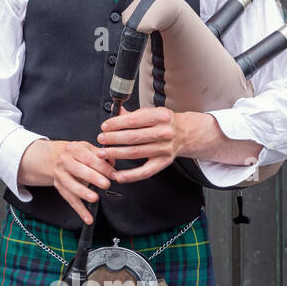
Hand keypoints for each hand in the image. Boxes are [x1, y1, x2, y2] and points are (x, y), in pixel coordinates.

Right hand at [49, 140, 118, 224]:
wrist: (56, 157)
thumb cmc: (78, 154)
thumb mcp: (88, 148)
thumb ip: (101, 155)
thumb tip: (112, 163)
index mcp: (73, 149)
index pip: (89, 157)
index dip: (102, 166)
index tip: (113, 174)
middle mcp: (64, 161)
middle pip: (78, 170)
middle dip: (93, 178)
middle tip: (106, 184)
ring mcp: (60, 175)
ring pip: (71, 185)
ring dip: (83, 193)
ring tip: (95, 199)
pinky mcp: (59, 187)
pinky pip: (70, 200)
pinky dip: (80, 211)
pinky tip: (88, 218)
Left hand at [96, 106, 214, 180]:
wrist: (185, 133)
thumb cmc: (164, 123)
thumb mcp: (151, 113)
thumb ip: (132, 114)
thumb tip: (115, 110)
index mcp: (160, 116)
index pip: (134, 121)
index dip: (116, 124)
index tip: (104, 127)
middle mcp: (164, 132)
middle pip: (134, 137)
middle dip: (114, 139)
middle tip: (101, 140)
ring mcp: (165, 149)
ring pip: (136, 153)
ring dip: (117, 154)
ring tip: (104, 153)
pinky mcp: (164, 162)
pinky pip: (145, 171)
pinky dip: (130, 175)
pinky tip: (118, 175)